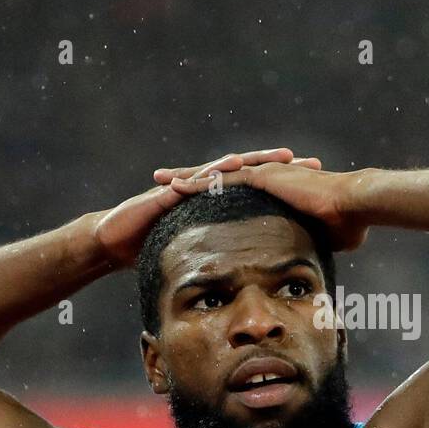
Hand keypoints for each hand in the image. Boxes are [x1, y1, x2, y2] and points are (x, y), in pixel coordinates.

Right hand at [94, 149, 323, 267]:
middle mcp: (205, 189)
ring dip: (250, 162)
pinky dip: (212, 174)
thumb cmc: (154, 248)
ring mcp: (187, 188)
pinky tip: (230, 168)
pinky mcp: (168, 192)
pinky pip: (194, 181)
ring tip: (275, 157)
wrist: (113, 242)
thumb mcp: (198, 252)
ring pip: (224, 170)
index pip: (256, 189)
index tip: (315, 182)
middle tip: (306, 162)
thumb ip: (225, 254)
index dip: (285, 184)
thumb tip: (257, 270)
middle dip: (277, 166)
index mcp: (217, 202)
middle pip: (247, 173)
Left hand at [168, 162, 367, 250]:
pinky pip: (223, 180)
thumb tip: (314, 266)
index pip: (238, 190)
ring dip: (187, 177)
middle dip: (192, 180)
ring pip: (216, 174)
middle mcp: (266, 176)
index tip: (195, 199)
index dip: (215, 194)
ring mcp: (263, 173)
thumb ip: (311, 246)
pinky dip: (199, 182)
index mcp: (276, 189)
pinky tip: (176, 187)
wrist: (355, 207)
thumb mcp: (323, 239)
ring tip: (161, 180)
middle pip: (220, 177)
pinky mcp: (262, 177)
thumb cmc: (349, 224)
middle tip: (165, 182)